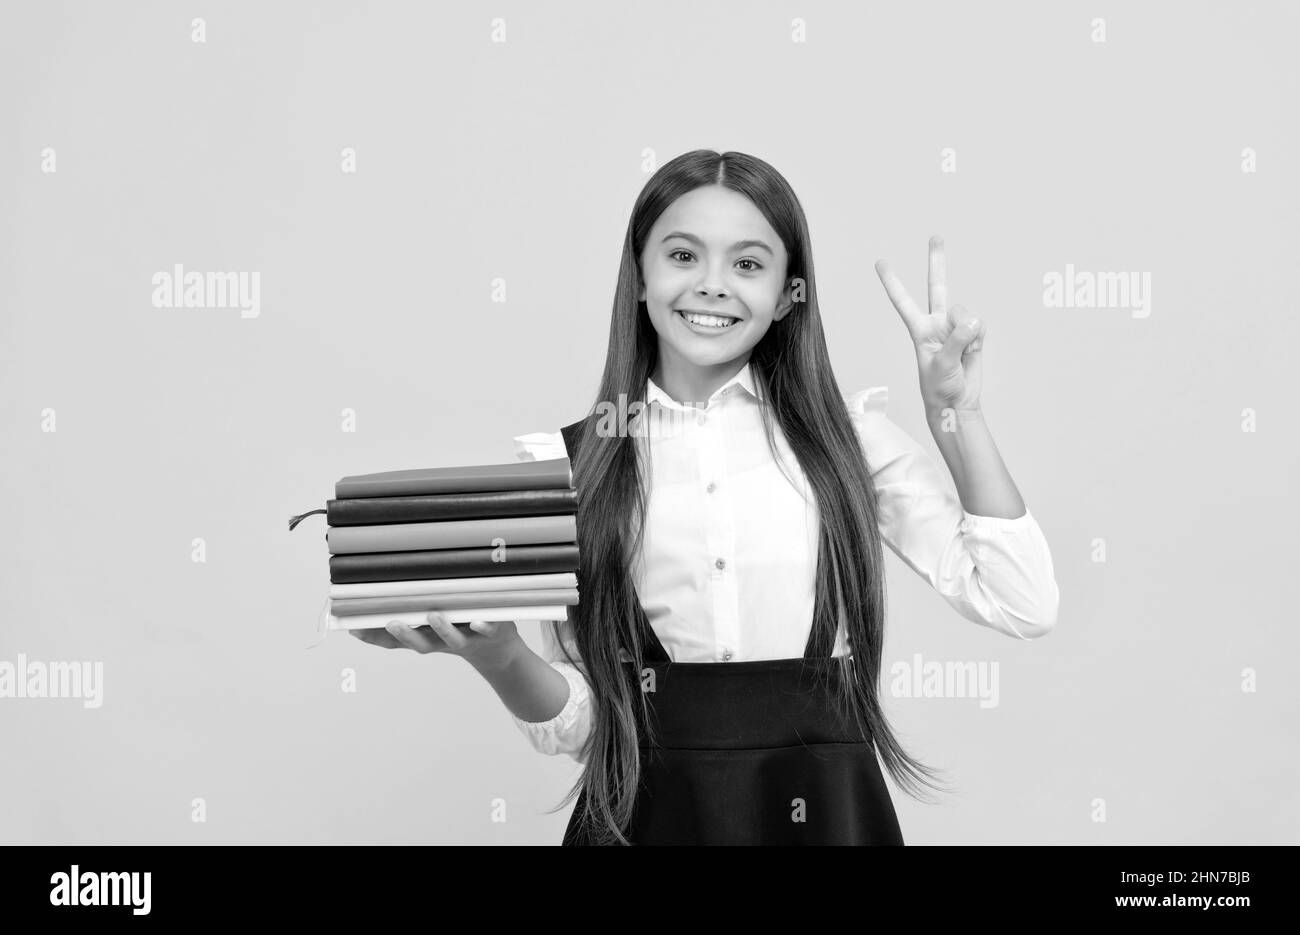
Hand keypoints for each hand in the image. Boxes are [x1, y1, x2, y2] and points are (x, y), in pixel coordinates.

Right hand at [349, 613, 521, 668]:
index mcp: (426, 637)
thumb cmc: (457, 628)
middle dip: (406, 634)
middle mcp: (443, 641)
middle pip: (421, 643)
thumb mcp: (431, 622)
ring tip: (433, 616)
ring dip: (442, 629)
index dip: (375, 637)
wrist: (498, 651)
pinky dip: (484, 626)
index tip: (354, 628)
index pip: (396, 641)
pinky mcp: (492, 632)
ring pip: (453, 638)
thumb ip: (410, 608)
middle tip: (390, 623)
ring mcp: (467, 638)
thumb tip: (378, 592)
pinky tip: (479, 621)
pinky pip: (488, 630)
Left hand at [874, 235, 983, 413]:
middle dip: (936, 262)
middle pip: (936, 286)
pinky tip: (973, 352)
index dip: (892, 282)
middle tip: (935, 237)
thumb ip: (956, 340)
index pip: (902, 301)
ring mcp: (956, 327)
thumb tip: (972, 321)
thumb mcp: (941, 364)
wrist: (957, 403)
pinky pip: (981, 326)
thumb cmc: (939, 387)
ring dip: (967, 330)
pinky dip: (980, 338)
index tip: (880, 262)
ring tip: (962, 352)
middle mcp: (937, 323)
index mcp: (919, 330)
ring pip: (965, 312)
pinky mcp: (974, 333)